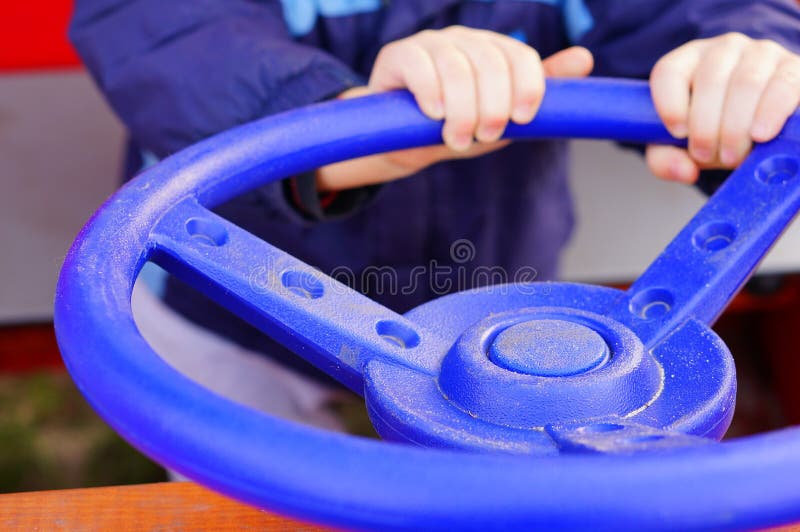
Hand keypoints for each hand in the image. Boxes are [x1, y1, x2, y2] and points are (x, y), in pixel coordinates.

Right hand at [316, 26, 593, 190]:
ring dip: (461, 109)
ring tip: (457, 138)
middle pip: (490, 62)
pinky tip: (434, 113)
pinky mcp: (398, 55)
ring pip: (456, 66)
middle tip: (486, 135)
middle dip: (493, 105)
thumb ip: (539, 92)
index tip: (522, 120)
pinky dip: (430, 91)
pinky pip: (419, 65)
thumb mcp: (502, 118)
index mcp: (493, 51)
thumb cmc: (457, 129)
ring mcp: (430, 44)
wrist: (404, 144)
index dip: (528, 87)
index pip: (520, 56)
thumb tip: (584, 58)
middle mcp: (464, 40)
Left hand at [648, 33, 799, 183]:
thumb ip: (667, 160)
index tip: (679, 134)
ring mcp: (761, 53)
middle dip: (706, 128)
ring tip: (733, 155)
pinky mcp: (793, 67)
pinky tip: (761, 134)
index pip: (669, 72)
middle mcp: (723, 50)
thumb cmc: (714, 133)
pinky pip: (783, 85)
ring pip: (745, 83)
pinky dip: (770, 113)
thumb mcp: (682, 148)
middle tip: (708, 155)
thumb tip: (685, 171)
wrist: (761, 129)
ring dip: (736, 127)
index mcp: (687, 62)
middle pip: (710, 81)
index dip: (669, 105)